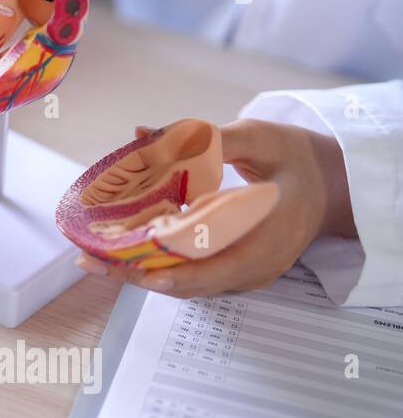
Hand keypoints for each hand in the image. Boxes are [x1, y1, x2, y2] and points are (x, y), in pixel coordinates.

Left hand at [77, 119, 354, 297]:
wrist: (328, 186)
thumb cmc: (295, 159)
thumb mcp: (259, 138)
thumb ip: (204, 138)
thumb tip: (142, 134)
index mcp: (272, 235)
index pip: (222, 266)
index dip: (180, 273)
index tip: (142, 273)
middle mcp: (257, 266)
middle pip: (193, 282)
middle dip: (139, 273)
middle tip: (90, 261)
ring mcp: (245, 274)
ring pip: (188, 283)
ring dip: (141, 272)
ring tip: (93, 259)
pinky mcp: (232, 272)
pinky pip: (192, 275)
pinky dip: (157, 265)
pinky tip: (119, 252)